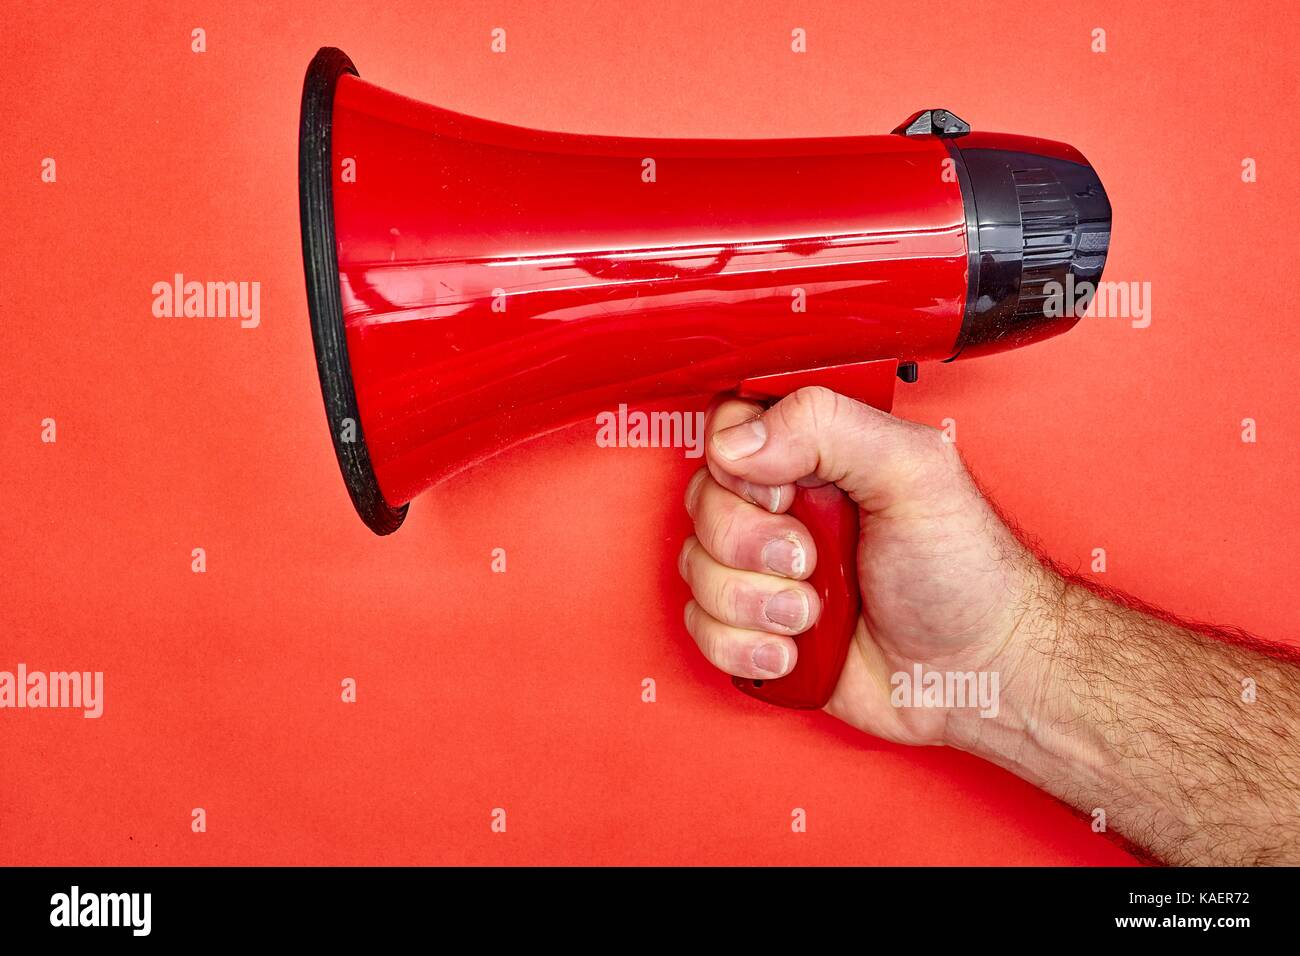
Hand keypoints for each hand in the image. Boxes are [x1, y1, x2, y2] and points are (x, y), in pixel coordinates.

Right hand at [680, 386, 1048, 744]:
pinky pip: (704, 629)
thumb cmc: (965, 573)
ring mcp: (767, 571)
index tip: (782, 495)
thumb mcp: (913, 473)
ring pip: (696, 571)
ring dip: (754, 603)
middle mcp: (785, 510)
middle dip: (750, 546)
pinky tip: (794, 648)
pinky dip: (745, 646)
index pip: (730, 430)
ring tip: (811, 613)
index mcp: (819, 457)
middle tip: (808, 561)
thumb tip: (738, 440)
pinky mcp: (758, 629)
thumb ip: (829, 428)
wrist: (978, 673)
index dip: (737, 466)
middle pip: (704, 505)